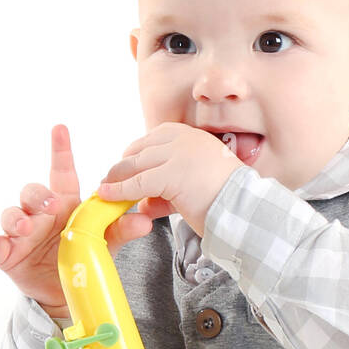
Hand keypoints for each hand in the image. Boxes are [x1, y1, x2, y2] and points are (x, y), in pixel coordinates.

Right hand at [0, 124, 153, 323]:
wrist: (66, 292)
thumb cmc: (82, 257)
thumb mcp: (103, 243)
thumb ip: (120, 230)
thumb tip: (145, 221)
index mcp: (64, 204)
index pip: (62, 173)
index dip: (61, 150)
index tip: (61, 129)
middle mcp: (39, 214)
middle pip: (31, 191)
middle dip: (38, 195)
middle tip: (52, 205)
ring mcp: (21, 233)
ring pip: (12, 215)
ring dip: (17, 219)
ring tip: (27, 229)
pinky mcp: (7, 254)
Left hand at [97, 122, 241, 236]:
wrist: (244, 211)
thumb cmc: (226, 203)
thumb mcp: (194, 187)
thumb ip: (167, 190)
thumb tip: (144, 203)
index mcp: (192, 137)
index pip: (152, 140)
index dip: (136, 156)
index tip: (126, 170)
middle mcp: (183, 140)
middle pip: (140, 150)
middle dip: (123, 167)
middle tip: (109, 182)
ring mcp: (177, 155)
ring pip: (136, 165)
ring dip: (116, 179)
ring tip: (104, 191)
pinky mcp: (171, 174)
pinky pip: (138, 182)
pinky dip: (119, 190)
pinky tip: (107, 197)